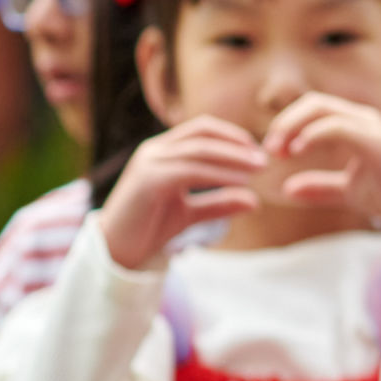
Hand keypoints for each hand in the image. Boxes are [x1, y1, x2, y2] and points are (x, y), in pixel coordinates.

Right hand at [101, 117, 265, 269]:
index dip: (231, 135)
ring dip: (233, 157)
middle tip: (264, 160)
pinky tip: (240, 183)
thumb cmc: (150, 228)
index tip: (257, 151)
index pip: (201, 128)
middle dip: (236, 144)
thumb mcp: (191, 213)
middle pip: (202, 133)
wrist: (117, 251)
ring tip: (258, 169)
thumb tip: (255, 201)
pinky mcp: (149, 181)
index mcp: (162, 152)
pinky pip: (190, 170)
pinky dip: (219, 174)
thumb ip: (219, 203)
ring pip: (198, 150)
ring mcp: (149, 163)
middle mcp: (154, 151)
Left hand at [264, 93, 380, 320]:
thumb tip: (287, 190)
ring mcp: (372, 127)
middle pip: (314, 103)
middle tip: (270, 149)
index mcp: (358, 124)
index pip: (315, 108)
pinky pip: (336, 127)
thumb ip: (319, 187)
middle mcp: (365, 119)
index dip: (289, 124)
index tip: (273, 151)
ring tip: (279, 151)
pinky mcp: (375, 142)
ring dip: (293, 127)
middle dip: (286, 122)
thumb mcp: (346, 191)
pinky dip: (312, 135)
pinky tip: (297, 151)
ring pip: (322, 109)